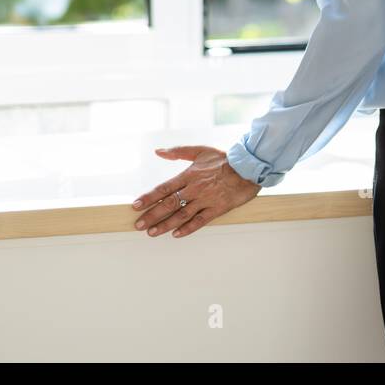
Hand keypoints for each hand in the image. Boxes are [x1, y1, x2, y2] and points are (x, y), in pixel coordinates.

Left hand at [131, 146, 260, 238]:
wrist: (248, 167)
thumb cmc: (224, 159)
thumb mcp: (200, 151)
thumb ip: (178, 151)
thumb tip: (159, 151)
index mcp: (189, 175)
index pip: (164, 188)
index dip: (148, 197)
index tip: (136, 205)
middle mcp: (194, 189)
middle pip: (169, 204)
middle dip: (152, 215)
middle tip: (138, 225)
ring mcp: (205, 200)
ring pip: (181, 215)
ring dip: (165, 225)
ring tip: (151, 233)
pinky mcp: (217, 209)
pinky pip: (200, 221)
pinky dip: (187, 228)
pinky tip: (176, 234)